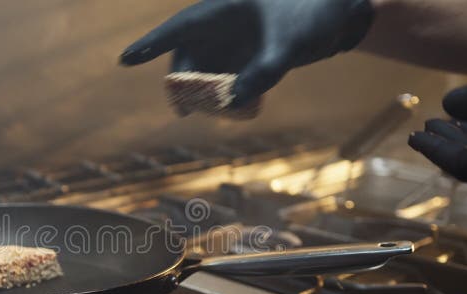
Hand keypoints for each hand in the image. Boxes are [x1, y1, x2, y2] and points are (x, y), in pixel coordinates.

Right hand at [119, 0, 374, 106]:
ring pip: (205, 73)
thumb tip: (235, 101)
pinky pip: (225, 80)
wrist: (342, 13)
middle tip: (186, 110)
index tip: (125, 60)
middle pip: (187, 58)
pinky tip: (243, 109)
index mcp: (222, 10)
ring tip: (227, 111)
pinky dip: (228, 96)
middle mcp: (222, 27)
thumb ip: (263, 73)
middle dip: (185, 84)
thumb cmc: (313, 11)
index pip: (178, 29)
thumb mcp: (289, 43)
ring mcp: (234, 43)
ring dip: (208, 96)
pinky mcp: (248, 57)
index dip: (150, 45)